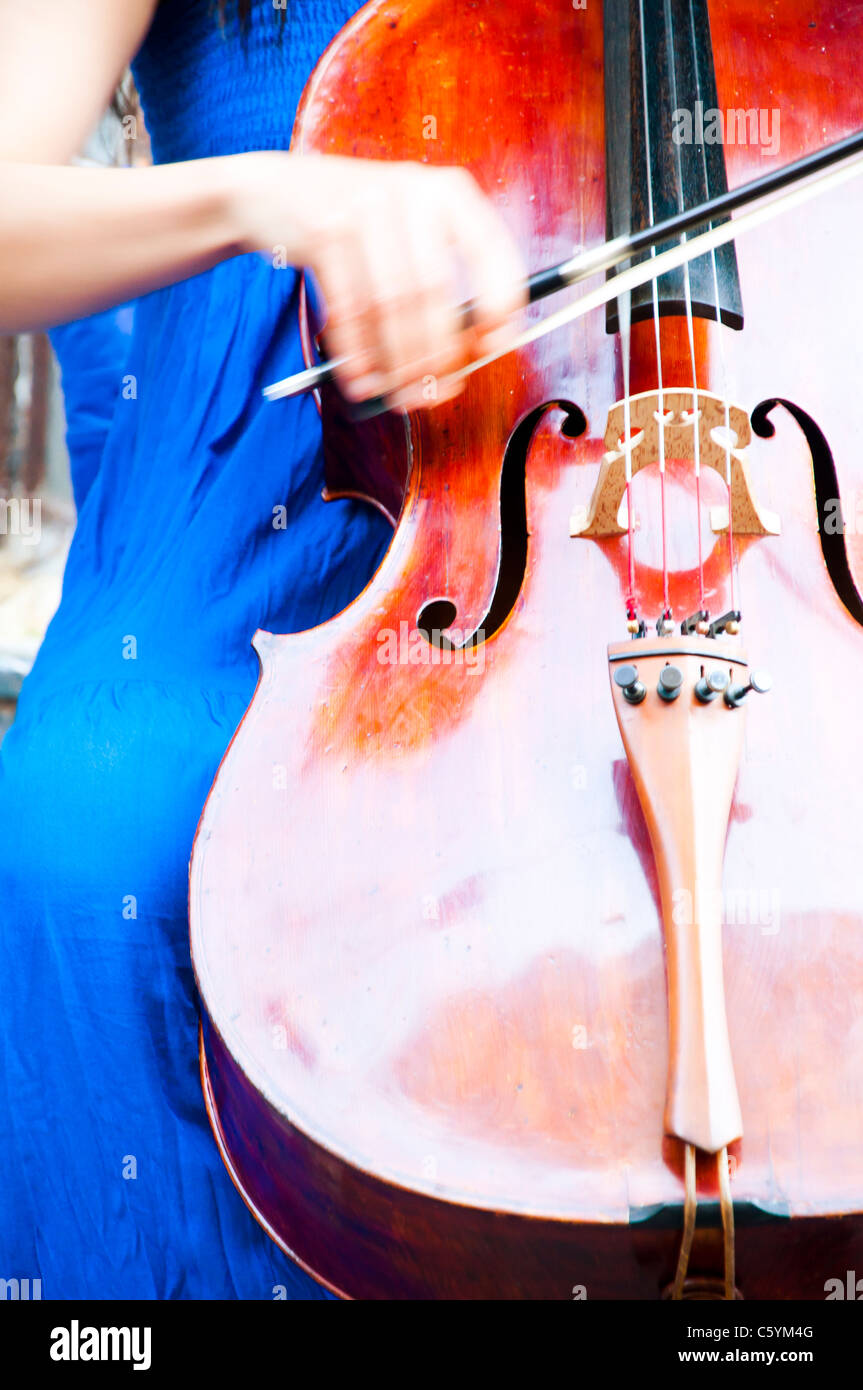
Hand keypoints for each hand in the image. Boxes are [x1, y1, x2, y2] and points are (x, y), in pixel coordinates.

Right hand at [236, 152, 527, 410]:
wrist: (275, 192)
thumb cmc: (359, 228)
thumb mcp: (411, 233)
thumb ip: (446, 283)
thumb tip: (477, 352)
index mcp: (450, 193)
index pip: (493, 254)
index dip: (499, 310)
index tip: (491, 349)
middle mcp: (413, 191)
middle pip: (433, 291)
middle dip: (435, 356)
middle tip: (434, 393)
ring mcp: (365, 207)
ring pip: (390, 306)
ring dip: (396, 364)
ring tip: (399, 394)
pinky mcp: (325, 230)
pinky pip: (348, 310)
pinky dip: (358, 355)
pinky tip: (364, 380)